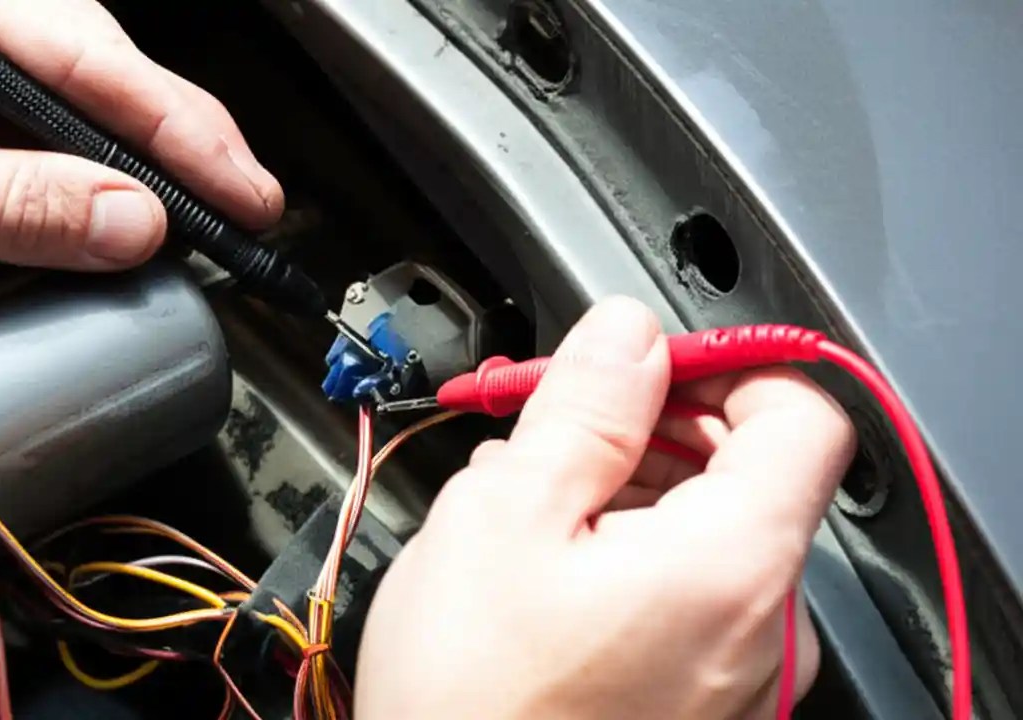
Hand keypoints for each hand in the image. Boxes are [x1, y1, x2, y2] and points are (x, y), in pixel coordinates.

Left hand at [0, 0, 280, 312]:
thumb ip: (10, 203)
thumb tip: (129, 219)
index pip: (87, 56)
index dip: (184, 133)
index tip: (248, 196)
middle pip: (82, 77)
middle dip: (158, 155)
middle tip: (230, 218)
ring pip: (45, 121)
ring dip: (95, 187)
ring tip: (152, 241)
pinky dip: (28, 204)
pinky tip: (49, 243)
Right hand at [356, 298, 855, 718]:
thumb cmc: (470, 702)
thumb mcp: (505, 517)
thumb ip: (585, 407)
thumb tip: (629, 334)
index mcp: (732, 565)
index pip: (799, 414)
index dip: (721, 367)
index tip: (644, 367)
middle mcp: (764, 630)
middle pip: (748, 474)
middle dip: (650, 433)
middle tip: (553, 437)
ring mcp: (740, 679)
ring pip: (707, 536)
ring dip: (626, 499)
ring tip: (527, 517)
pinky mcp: (705, 708)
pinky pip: (690, 601)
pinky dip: (629, 564)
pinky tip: (546, 576)